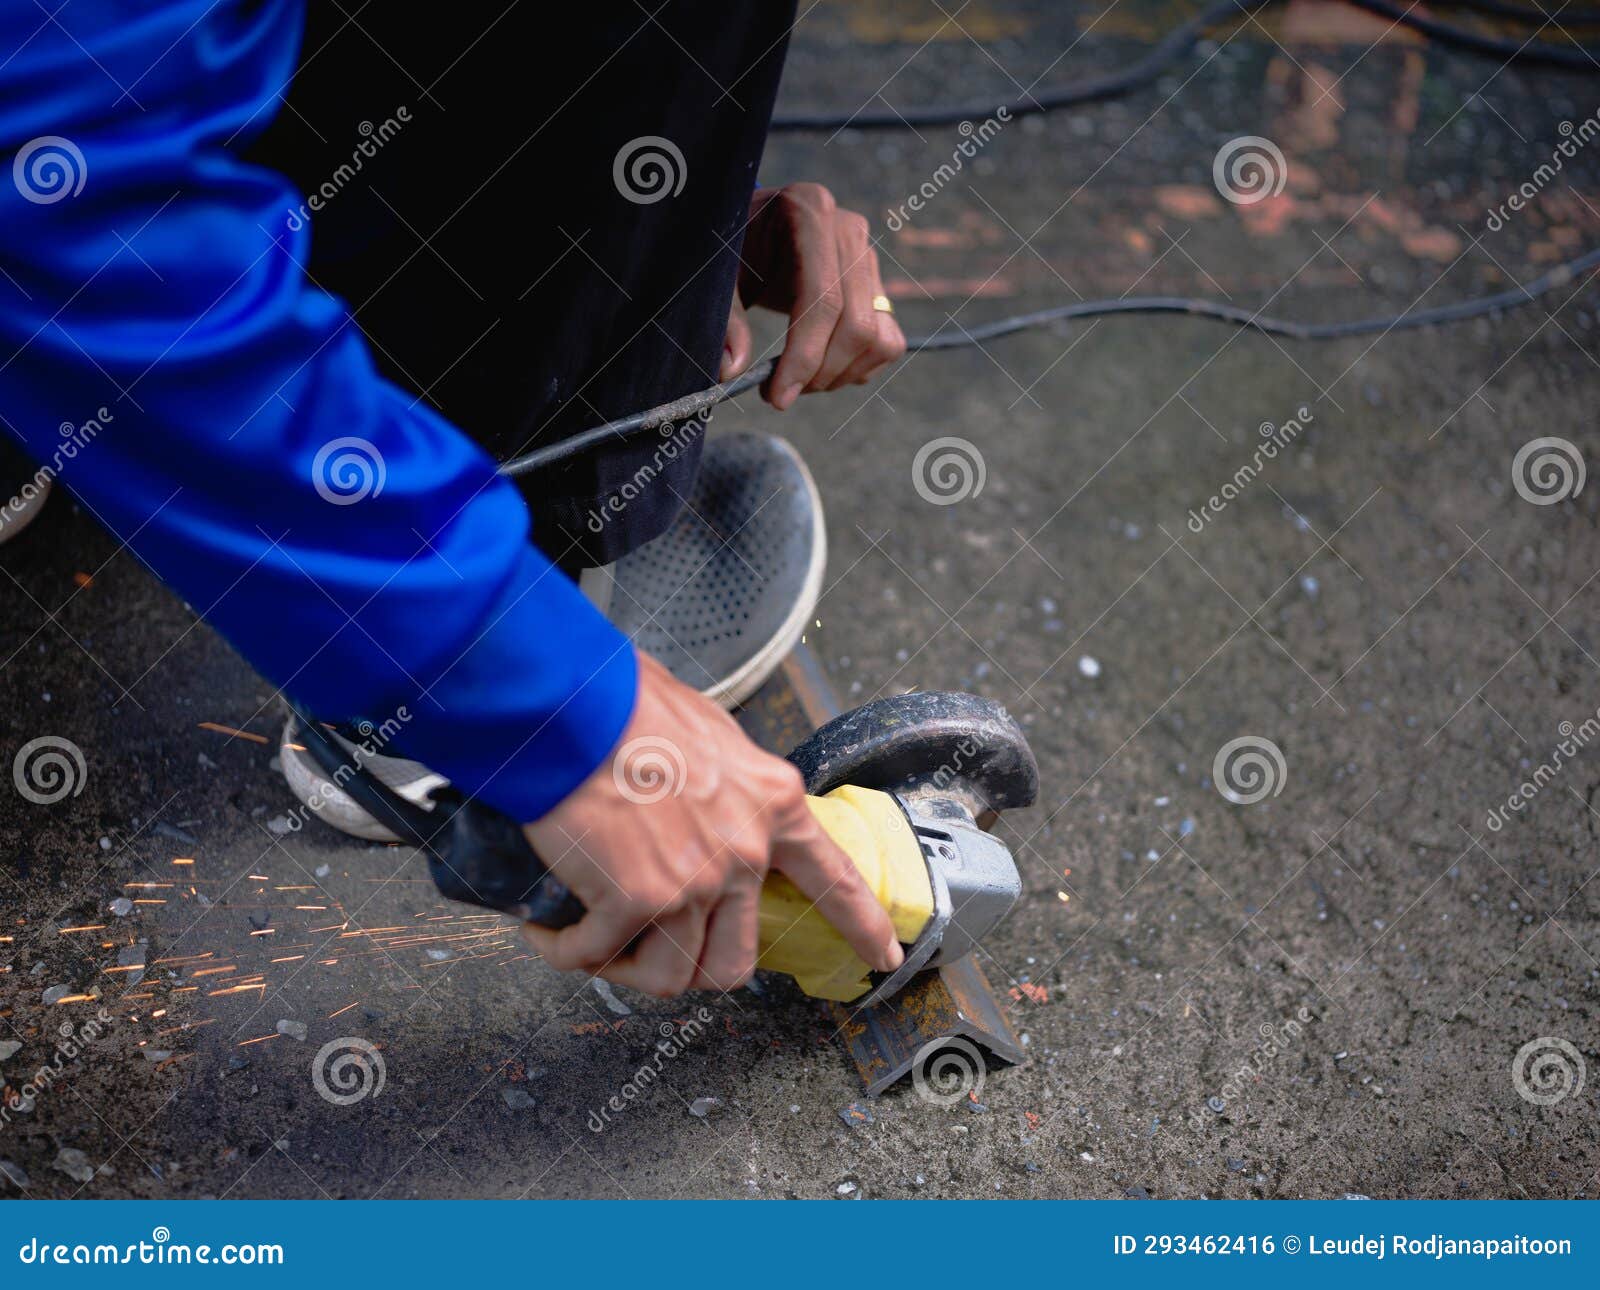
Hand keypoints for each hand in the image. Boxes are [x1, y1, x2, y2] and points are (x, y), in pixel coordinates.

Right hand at [521, 652, 903, 996]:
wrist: (572, 704)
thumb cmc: (625, 703)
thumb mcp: (708, 731)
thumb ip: (725, 782)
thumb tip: (704, 798)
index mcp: (772, 804)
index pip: (834, 878)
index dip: (862, 925)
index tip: (882, 955)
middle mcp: (742, 852)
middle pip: (735, 958)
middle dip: (691, 966)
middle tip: (653, 946)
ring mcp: (693, 882)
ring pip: (672, 975)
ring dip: (628, 969)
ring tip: (594, 942)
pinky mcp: (634, 901)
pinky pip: (597, 955)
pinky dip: (566, 951)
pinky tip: (547, 931)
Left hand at [723, 182, 906, 408]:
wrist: (753, 230)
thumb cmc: (733, 248)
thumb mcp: (718, 275)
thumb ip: (723, 318)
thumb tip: (731, 369)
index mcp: (809, 211)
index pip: (823, 299)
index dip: (804, 357)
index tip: (779, 397)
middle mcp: (848, 230)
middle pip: (856, 325)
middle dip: (820, 374)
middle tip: (781, 393)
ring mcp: (869, 257)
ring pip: (878, 339)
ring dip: (840, 376)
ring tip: (799, 379)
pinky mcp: (878, 284)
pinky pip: (888, 341)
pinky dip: (858, 368)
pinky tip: (822, 367)